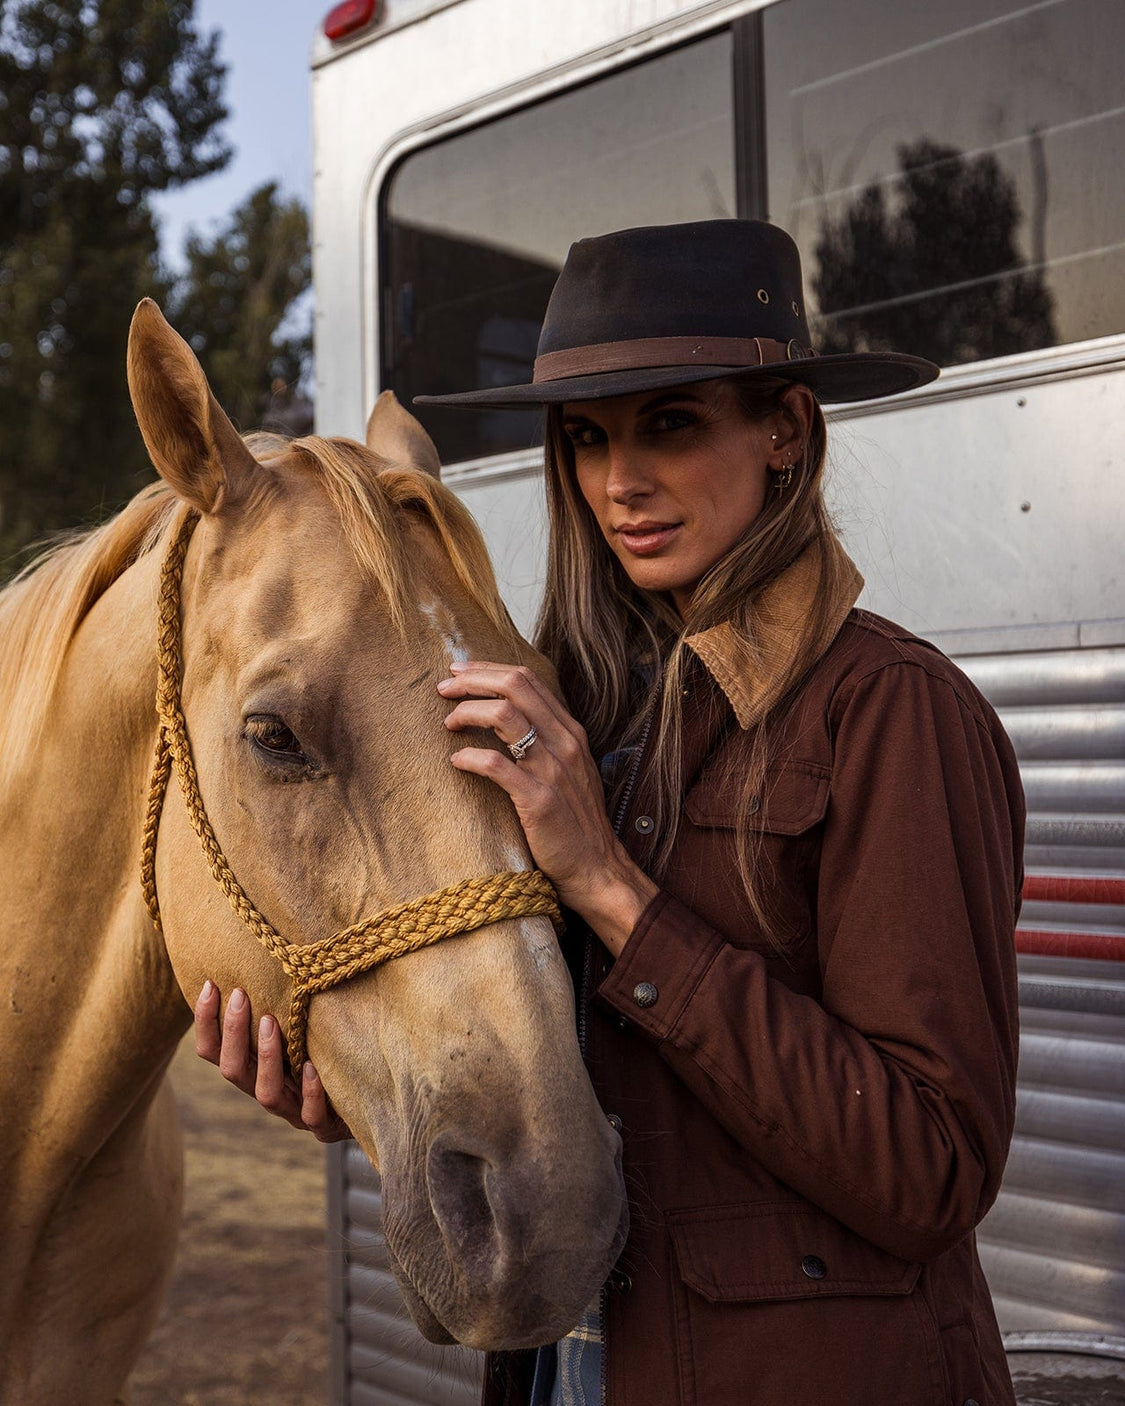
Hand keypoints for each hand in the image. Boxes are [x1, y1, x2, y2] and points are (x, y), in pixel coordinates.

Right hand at [193, 981, 351, 1142]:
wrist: (367, 1101)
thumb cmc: (326, 1053)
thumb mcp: (300, 1027)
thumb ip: (282, 1002)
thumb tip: (273, 953)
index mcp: (253, 1068)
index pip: (213, 1050)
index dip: (206, 1021)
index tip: (210, 984)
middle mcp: (267, 1089)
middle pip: (233, 1070)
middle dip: (233, 1031)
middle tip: (241, 995)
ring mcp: (294, 1111)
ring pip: (267, 1094)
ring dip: (266, 1057)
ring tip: (271, 1022)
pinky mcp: (324, 1126)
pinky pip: (311, 1116)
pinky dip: (310, 1092)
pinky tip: (313, 1068)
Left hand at [437, 661, 657, 954]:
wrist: (596, 867)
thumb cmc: (575, 821)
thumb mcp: (569, 770)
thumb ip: (545, 741)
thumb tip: (507, 716)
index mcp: (570, 732)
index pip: (527, 679)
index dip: (489, 669)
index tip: (459, 673)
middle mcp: (565, 743)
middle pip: (514, 687)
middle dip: (473, 681)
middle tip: (444, 689)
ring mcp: (553, 770)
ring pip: (504, 715)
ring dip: (468, 711)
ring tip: (449, 723)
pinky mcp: (538, 800)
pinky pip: (496, 765)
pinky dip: (469, 757)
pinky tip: (457, 761)